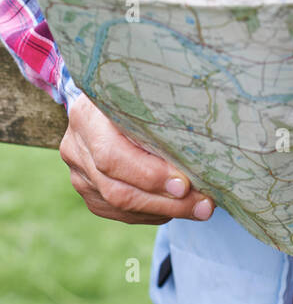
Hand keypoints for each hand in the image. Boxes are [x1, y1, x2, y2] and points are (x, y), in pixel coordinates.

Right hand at [60, 93, 214, 225]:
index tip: (185, 184)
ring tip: (199, 208)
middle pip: (117, 189)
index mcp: (87, 116)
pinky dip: (151, 213)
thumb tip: (205, 140)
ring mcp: (79, 174)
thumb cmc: (136, 89)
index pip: (113, 156)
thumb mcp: (145, 90)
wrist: (106, 97)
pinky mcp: (88, 192)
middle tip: (204, 205)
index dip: (149, 174)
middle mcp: (77, 148)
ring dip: (163, 210)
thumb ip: (163, 111)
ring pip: (119, 206)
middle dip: (165, 201)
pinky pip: (119, 213)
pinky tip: (176, 208)